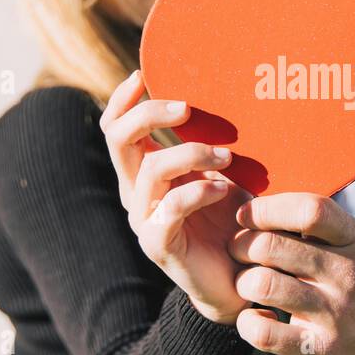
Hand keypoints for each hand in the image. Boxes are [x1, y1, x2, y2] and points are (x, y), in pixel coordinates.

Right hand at [100, 70, 250, 324]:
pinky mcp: (160, 245)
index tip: (143, 75)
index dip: (122, 100)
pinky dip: (197, 191)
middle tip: (188, 107)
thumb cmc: (233, 218)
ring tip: (227, 155)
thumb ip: (212, 142)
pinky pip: (169, 208)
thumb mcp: (220, 171)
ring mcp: (144, 219)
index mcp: (143, 170)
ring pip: (149, 170)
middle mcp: (135, 192)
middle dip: (150, 114)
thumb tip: (233, 92)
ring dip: (190, 153)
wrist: (239, 278)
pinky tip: (223, 188)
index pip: (115, 127)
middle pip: (118, 139)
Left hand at [226, 193, 354, 354]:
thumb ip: (325, 225)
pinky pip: (265, 333)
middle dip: (242, 244)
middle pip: (273, 246)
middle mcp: (348, 274)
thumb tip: (269, 197)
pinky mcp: (321, 351)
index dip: (268, 208)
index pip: (310, 210)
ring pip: (263, 285)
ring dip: (243, 282)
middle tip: (237, 249)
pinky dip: (248, 323)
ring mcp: (335, 314)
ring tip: (247, 284)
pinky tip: (255, 318)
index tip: (247, 215)